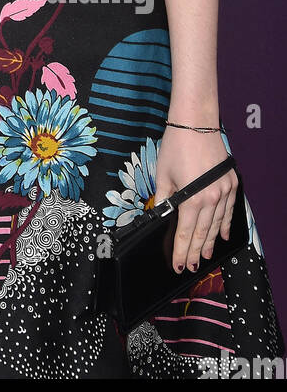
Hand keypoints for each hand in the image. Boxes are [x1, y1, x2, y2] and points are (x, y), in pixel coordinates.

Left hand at [153, 127, 236, 274]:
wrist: (196, 125)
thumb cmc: (176, 147)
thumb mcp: (162, 174)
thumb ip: (163, 198)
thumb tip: (160, 214)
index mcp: (191, 198)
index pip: (185, 232)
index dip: (181, 251)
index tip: (179, 265)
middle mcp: (211, 198)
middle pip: (202, 232)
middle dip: (195, 252)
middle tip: (191, 267)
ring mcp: (223, 191)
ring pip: (217, 224)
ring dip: (210, 242)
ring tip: (205, 257)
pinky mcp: (230, 183)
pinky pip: (228, 210)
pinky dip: (225, 224)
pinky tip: (222, 235)